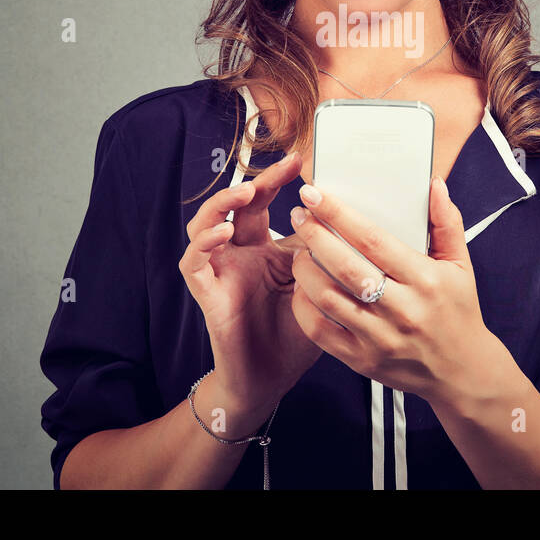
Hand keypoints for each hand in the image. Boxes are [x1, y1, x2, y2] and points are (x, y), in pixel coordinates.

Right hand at [179, 152, 322, 413]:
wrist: (272, 379)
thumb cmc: (295, 335)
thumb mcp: (316, 286)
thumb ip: (322, 255)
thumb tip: (345, 219)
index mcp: (264, 249)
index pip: (265, 203)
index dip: (277, 180)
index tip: (300, 160)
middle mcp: (239, 254)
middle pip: (236, 206)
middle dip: (256, 182)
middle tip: (280, 168)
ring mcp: (220, 272)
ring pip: (204, 225)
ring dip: (221, 205)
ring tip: (244, 193)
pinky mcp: (207, 293)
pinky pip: (194, 262)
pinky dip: (203, 244)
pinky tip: (220, 233)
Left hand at [283, 176, 504, 407]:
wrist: (463, 372)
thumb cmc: (458, 311)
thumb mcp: (460, 265)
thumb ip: (446, 222)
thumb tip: (434, 184)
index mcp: (425, 280)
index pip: (372, 240)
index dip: (339, 214)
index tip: (315, 195)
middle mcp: (402, 310)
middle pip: (345, 266)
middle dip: (314, 235)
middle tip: (299, 215)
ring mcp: (380, 338)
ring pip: (327, 298)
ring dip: (304, 269)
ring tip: (298, 249)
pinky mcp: (363, 361)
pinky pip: (321, 331)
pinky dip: (303, 306)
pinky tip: (301, 287)